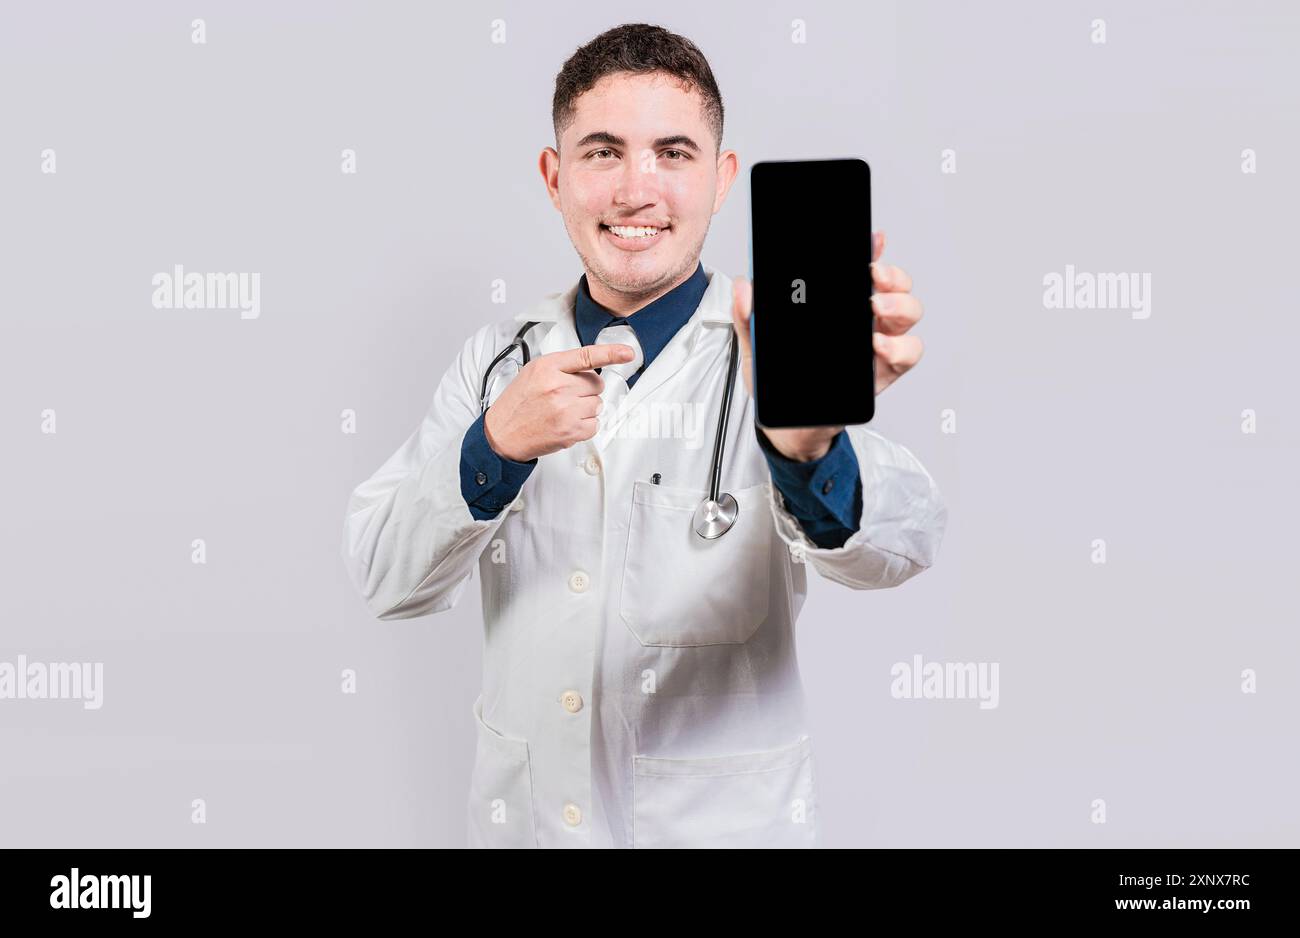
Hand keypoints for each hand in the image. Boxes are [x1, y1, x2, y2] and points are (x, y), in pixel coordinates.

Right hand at [483, 343, 634, 461]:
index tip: (627, 353)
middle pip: (597, 384)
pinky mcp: (570, 431)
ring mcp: (565, 410)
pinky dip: (584, 425)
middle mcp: (558, 387)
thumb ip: (561, 366)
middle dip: (586, 390)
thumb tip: (588, 366)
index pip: (587, 356)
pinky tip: (566, 423)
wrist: (502, 433)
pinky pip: (595, 424)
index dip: (611, 353)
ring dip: (585, 408)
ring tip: (563, 411)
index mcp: (548, 367)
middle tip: (566, 396)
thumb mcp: (533, 372)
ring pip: (597, 404)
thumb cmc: (517, 403)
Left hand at [729, 230, 925, 460]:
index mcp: (837, 305)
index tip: (872, 240)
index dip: (871, 249)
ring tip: (875, 308)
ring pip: (908, 311)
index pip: (859, 268)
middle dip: (891, 274)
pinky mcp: (885, 370)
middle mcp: (863, 319)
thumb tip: (743, 287)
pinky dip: (900, 346)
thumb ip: (748, 317)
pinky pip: (909, 352)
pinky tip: (877, 346)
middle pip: (895, 285)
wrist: (790, 425)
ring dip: (899, 304)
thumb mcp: (757, 346)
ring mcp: (878, 342)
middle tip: (872, 276)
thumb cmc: (779, 381)